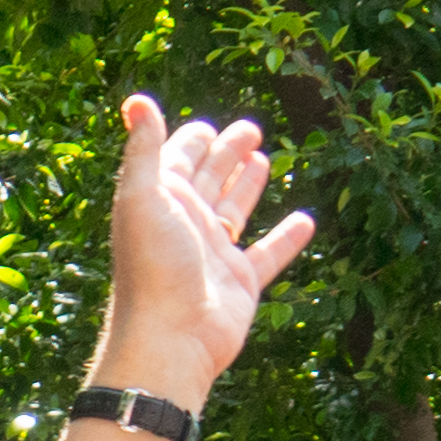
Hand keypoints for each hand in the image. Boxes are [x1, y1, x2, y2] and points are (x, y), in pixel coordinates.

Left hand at [87, 95, 318, 410]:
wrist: (170, 339)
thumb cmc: (152, 267)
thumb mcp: (143, 198)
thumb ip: (143, 150)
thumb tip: (135, 100)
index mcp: (162, 203)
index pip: (177, 162)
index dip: (190, 142)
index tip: (206, 127)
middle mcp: (187, 226)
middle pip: (210, 180)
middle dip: (227, 153)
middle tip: (250, 128)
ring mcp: (214, 255)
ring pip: (235, 211)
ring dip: (249, 185)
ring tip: (263, 159)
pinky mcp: (241, 283)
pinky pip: (269, 254)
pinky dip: (287, 238)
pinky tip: (306, 220)